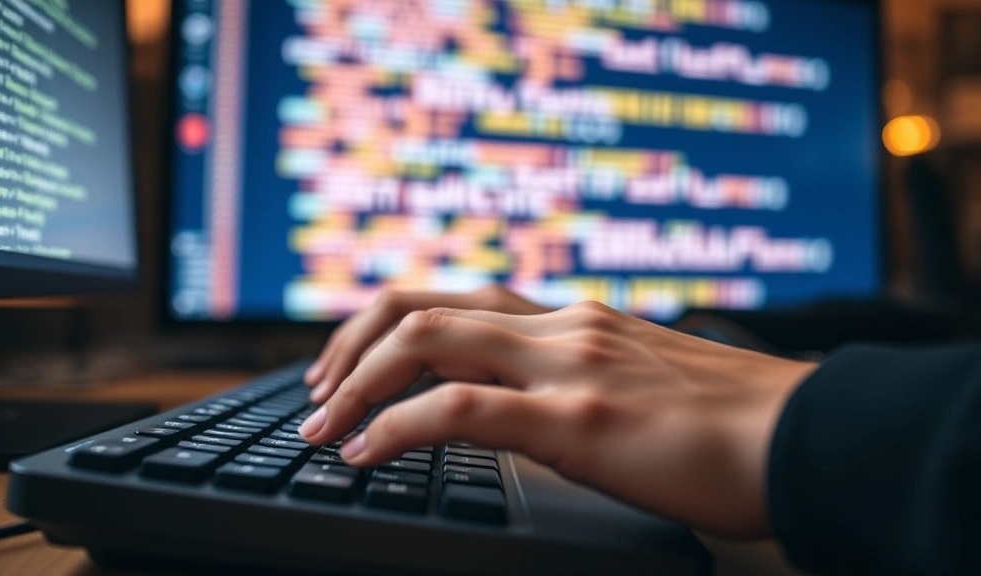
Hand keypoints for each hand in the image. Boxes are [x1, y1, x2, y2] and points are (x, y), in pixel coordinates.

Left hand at [300, 302, 816, 537]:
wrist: (806, 436)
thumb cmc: (728, 423)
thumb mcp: (636, 383)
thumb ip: (579, 380)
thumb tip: (527, 405)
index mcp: (570, 321)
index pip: (454, 301)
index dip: (387, 326)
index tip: (351, 367)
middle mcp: (559, 326)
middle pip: (422, 305)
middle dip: (350, 343)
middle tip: (314, 390)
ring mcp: (566, 364)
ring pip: (426, 342)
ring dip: (354, 382)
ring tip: (319, 425)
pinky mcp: (577, 416)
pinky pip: (458, 408)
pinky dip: (393, 426)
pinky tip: (362, 452)